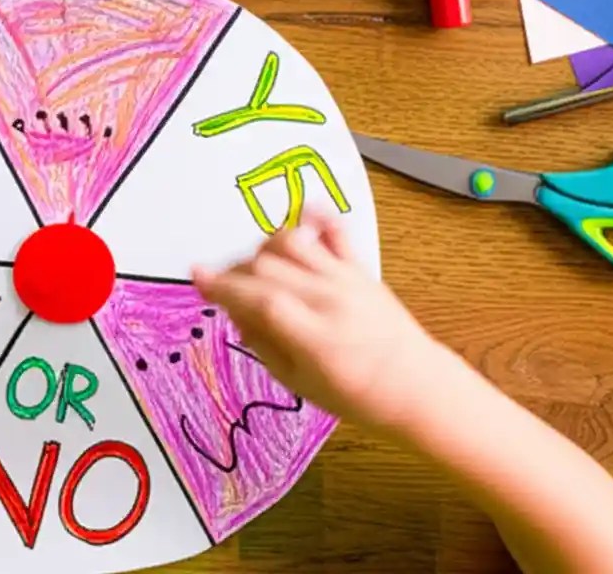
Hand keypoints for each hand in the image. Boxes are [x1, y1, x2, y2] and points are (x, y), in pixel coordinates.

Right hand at [193, 211, 447, 430]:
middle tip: (227, 287)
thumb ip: (262, 341)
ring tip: (257, 267)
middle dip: (236, 271)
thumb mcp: (297, 382)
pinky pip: (335, 229)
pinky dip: (311, 217)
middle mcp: (330, 301)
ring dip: (263, 248)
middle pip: (267, 266)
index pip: (258, 299)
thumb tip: (234, 309)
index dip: (222, 285)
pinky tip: (294, 221)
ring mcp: (347, 279)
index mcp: (314, 338)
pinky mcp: (361, 268)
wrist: (416, 386)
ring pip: (293, 241)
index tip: (197, 277)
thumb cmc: (355, 395)